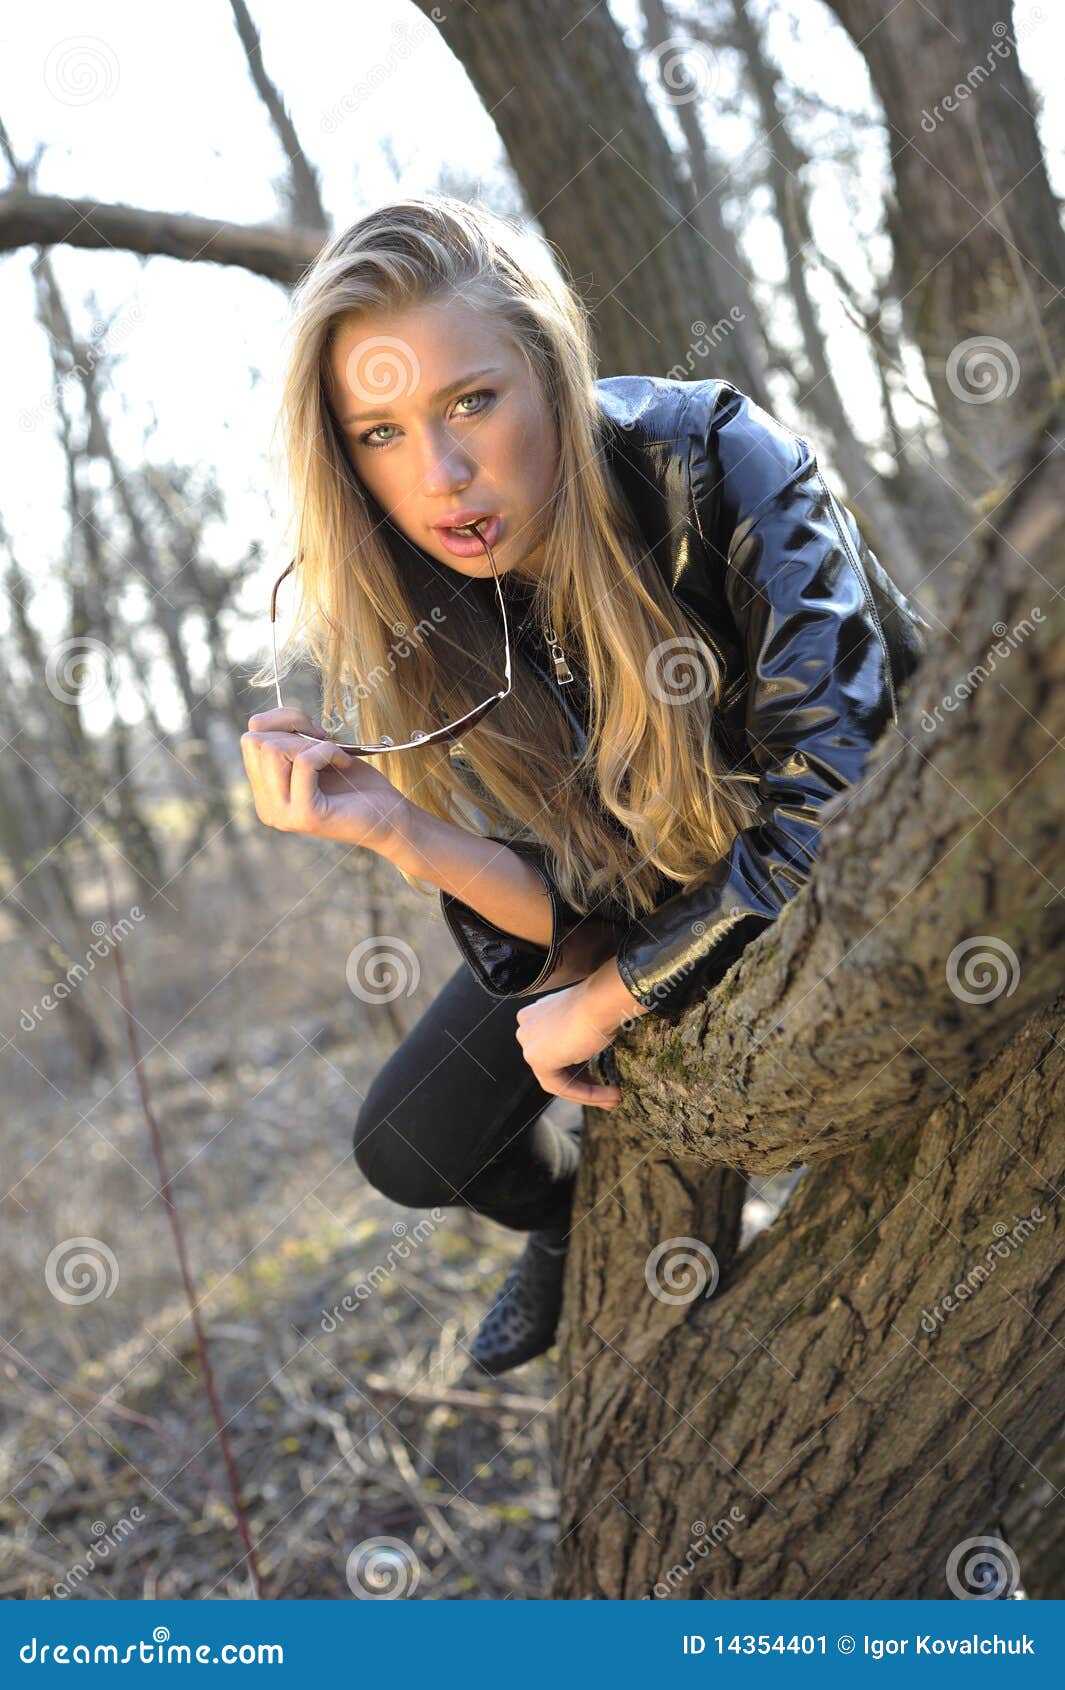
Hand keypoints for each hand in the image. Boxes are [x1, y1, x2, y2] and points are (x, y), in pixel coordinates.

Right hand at [240, 708, 411, 855]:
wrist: (389, 816)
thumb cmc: (355, 783)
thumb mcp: (314, 754)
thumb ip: (286, 739)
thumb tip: (270, 719)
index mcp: (265, 793)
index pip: (249, 740)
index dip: (281, 722)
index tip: (312, 731)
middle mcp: (267, 807)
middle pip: (255, 741)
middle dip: (292, 726)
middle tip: (324, 738)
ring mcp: (282, 814)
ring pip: (273, 749)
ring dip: (309, 741)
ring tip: (333, 753)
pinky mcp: (305, 815)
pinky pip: (304, 762)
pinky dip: (328, 751)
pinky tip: (345, 762)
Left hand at [514, 977, 623, 1109]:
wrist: (601, 1001)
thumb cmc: (600, 1004)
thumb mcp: (587, 1021)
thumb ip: (578, 1037)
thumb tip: (586, 1053)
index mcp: (535, 1014)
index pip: (555, 1049)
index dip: (579, 1067)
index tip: (599, 1076)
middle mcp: (527, 1026)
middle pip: (555, 1066)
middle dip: (584, 1083)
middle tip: (609, 1093)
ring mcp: (528, 1042)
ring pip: (557, 1079)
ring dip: (589, 1093)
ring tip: (614, 1097)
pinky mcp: (537, 1059)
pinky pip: (561, 1086)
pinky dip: (586, 1094)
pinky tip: (609, 1094)